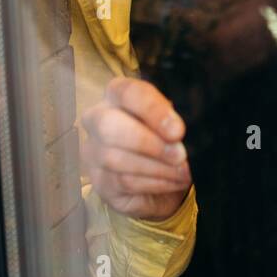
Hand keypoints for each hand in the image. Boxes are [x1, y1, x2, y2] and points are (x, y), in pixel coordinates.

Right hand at [81, 76, 192, 220]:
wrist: (162, 180)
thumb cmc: (168, 139)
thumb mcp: (174, 124)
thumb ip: (173, 122)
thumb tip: (177, 132)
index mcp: (117, 95)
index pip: (128, 93)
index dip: (153, 110)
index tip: (177, 130)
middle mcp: (98, 119)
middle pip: (109, 125)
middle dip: (148, 142)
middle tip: (180, 155)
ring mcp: (94, 152)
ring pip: (115, 158)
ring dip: (156, 167)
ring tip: (183, 171)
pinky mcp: (99, 182)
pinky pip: (123, 182)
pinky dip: (155, 183)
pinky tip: (174, 182)